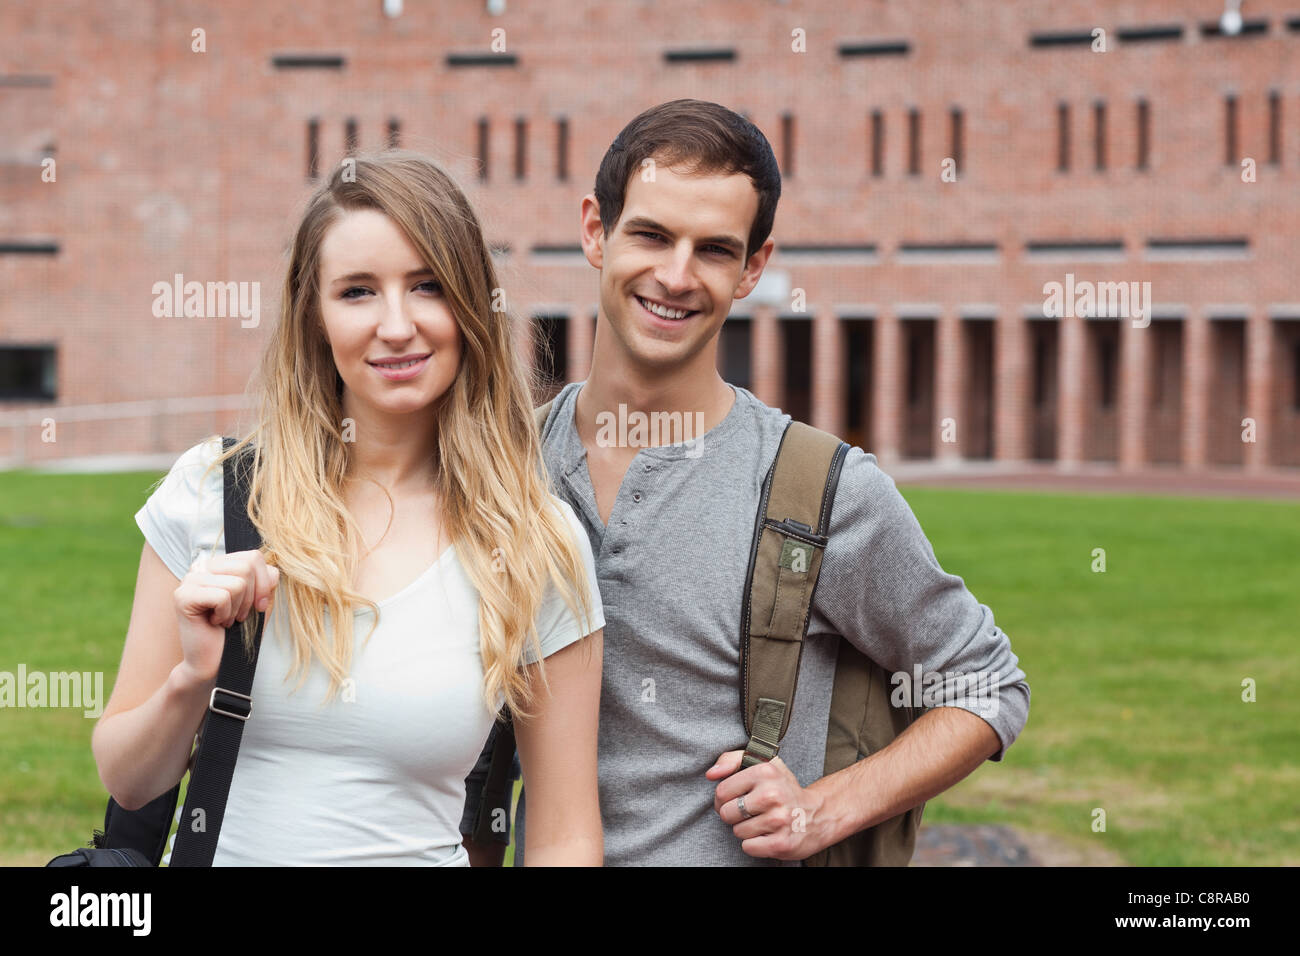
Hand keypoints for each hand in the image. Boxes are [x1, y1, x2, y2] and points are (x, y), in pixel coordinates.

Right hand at [174, 550, 278, 684]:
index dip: (264, 583)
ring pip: (237, 582)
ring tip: (225, 620)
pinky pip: (222, 596)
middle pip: (247, 566)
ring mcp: (189, 580)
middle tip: (239, 616)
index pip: (253, 557)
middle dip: (251, 597)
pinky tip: (214, 623)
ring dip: (237, 608)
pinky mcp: (182, 596)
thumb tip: (272, 570)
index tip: (258, 606)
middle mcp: (202, 567)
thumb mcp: (259, 603)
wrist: (218, 662)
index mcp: (219, 564)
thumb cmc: (238, 632)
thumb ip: (267, 582)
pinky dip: (225, 614)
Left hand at [706, 750, 831, 859]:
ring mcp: (779, 820)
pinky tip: (768, 834)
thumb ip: (732, 760)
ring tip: (762, 822)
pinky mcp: (782, 843)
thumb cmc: (783, 788)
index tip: (736, 799)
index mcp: (766, 771)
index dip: (724, 799)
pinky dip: (754, 844)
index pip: (722, 791)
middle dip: (733, 816)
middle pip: (727, 814)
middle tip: (749, 813)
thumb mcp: (763, 764)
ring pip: (737, 832)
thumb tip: (711, 774)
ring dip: (746, 830)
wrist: (818, 814)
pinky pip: (748, 847)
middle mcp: (773, 794)